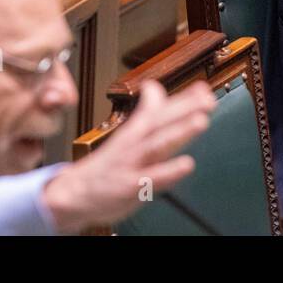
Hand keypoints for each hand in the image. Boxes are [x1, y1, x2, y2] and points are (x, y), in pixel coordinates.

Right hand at [42, 79, 214, 232]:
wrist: (74, 194)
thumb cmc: (106, 166)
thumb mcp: (125, 136)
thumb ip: (145, 114)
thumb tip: (154, 88)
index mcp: (134, 132)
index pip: (160, 109)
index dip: (182, 99)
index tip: (202, 88)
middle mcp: (134, 144)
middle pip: (161, 122)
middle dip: (185, 109)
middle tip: (207, 98)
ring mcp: (132, 164)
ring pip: (158, 144)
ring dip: (179, 131)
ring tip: (200, 121)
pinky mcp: (129, 186)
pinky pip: (151, 178)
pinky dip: (168, 171)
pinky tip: (185, 164)